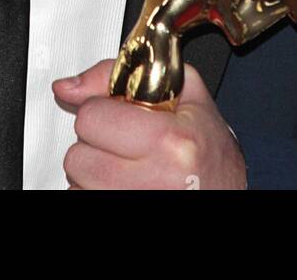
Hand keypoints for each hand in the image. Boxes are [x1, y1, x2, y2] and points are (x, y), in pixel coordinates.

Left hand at [51, 58, 246, 189]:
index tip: (119, 116)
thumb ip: (117, 75)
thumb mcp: (182, 90)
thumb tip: (67, 87)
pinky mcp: (128, 221)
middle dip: (95, 145)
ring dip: (94, 173)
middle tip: (123, 145)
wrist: (229, 189)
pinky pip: (82, 201)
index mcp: (170, 141)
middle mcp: (156, 181)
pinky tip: (122, 185)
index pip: (91, 118)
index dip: (101, 112)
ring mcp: (141, 203)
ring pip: (78, 185)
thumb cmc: (207, 146)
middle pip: (78, 157)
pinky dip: (96, 191)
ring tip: (125, 167)